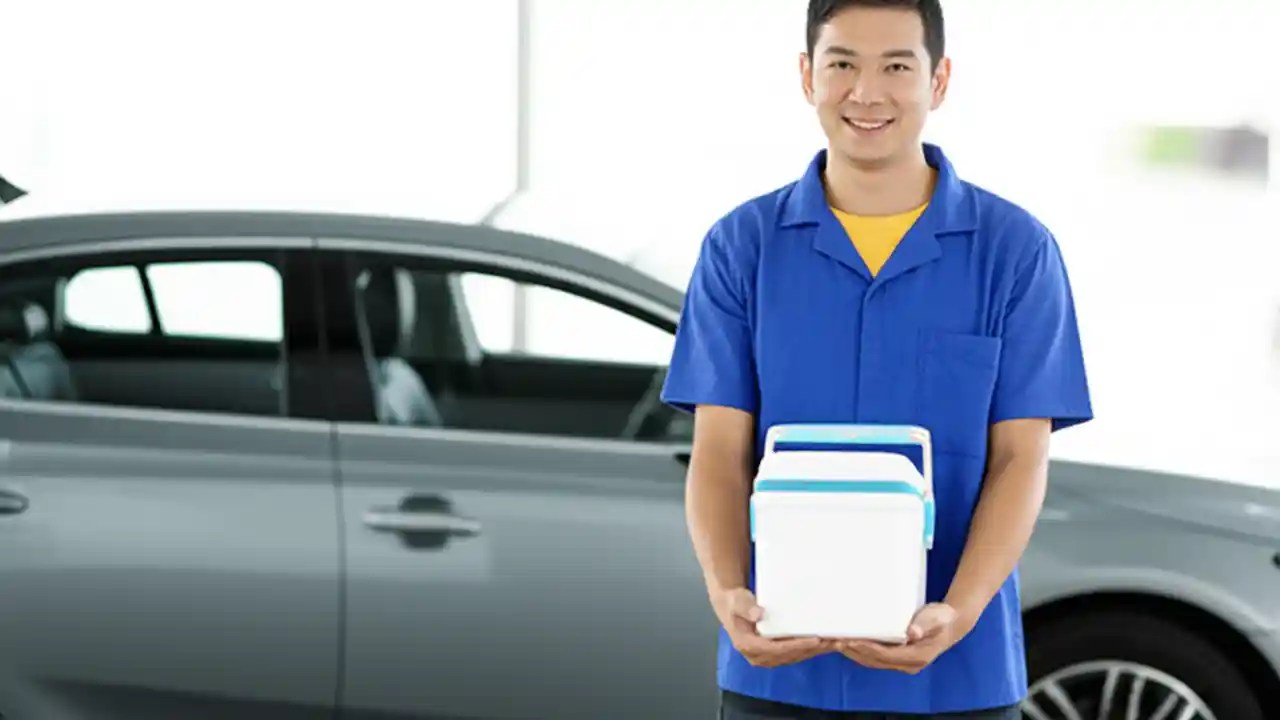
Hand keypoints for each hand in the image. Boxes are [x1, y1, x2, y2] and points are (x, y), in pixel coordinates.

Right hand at [715, 587, 833, 667]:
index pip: (776, 649)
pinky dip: (809, 650)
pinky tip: (824, 644)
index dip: (796, 645)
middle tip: (832, 641)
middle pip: (789, 655)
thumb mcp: (738, 601)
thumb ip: (746, 608)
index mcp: (748, 645)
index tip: (814, 640)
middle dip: (812, 649)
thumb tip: (758, 614)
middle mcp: (758, 656)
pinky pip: (794, 654)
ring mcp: (766, 657)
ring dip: (814, 651)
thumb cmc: (735, 603)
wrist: (732, 608)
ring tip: (834, 643)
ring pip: (794, 657)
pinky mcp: (774, 654)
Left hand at [836, 603, 969, 674]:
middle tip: (836, 641)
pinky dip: (862, 652)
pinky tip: (850, 644)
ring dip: (855, 653)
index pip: (886, 655)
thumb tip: (912, 633)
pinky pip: (877, 658)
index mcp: (917, 657)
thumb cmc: (941, 618)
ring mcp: (903, 663)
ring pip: (874, 662)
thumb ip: (924, 624)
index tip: (851, 640)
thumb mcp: (935, 618)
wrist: (951, 623)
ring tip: (837, 642)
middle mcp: (909, 664)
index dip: (868, 649)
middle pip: (876, 661)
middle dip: (855, 652)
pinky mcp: (899, 658)